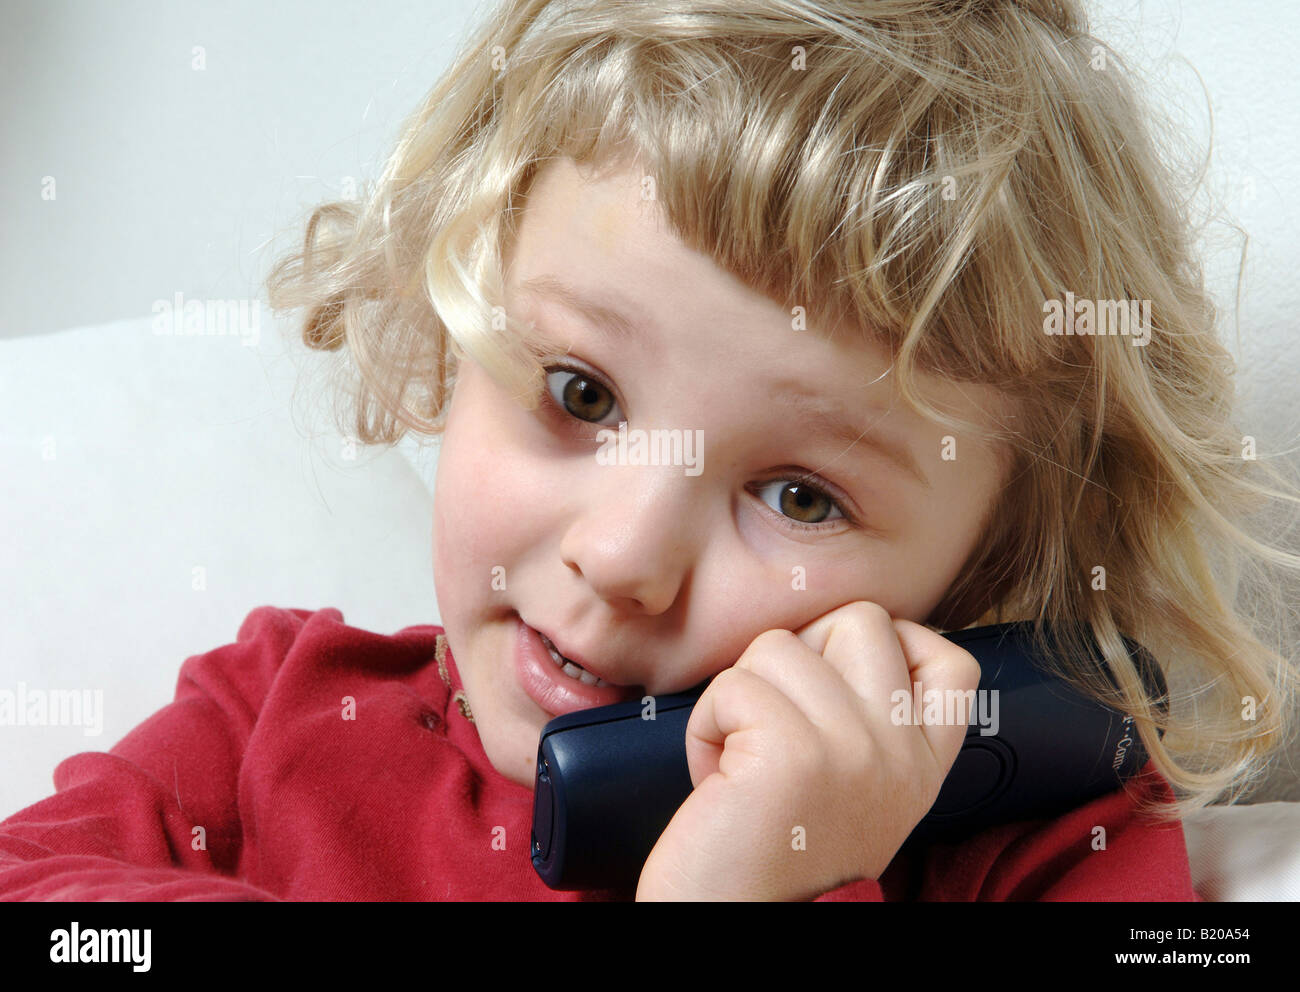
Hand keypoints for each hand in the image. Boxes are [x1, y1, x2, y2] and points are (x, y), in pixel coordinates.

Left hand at [635, 601, 979, 900]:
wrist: (735, 932)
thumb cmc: (775, 856)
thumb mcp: (855, 790)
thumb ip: (871, 722)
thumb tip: (829, 636)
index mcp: (923, 766)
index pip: (950, 661)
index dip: (892, 643)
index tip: (837, 688)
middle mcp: (901, 755)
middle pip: (859, 619)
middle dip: (798, 654)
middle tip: (774, 722)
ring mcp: (853, 749)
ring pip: (781, 645)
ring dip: (740, 694)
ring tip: (739, 760)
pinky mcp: (792, 751)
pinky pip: (733, 684)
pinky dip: (706, 725)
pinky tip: (717, 778)